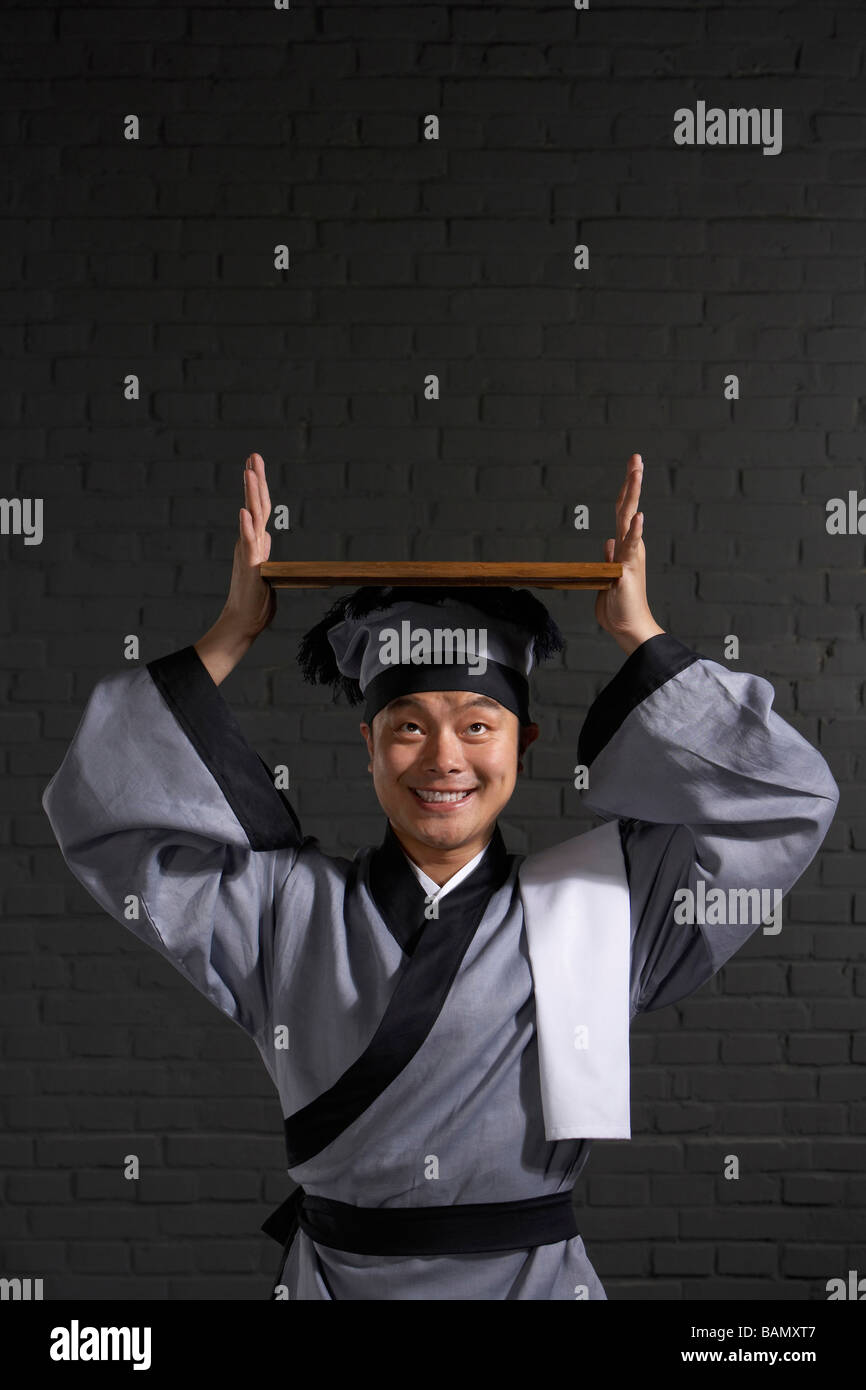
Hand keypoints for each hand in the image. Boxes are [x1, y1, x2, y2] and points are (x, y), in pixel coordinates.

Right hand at [219, 452, 276, 639]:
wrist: (244, 622)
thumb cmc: (255, 599)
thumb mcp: (265, 568)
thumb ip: (264, 549)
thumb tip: (266, 534)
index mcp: (255, 541)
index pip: (260, 508)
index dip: (259, 486)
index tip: (255, 464)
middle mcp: (250, 542)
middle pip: (255, 505)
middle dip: (255, 479)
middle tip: (253, 455)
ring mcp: (248, 553)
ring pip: (252, 518)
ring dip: (251, 494)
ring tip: (249, 472)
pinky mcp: (248, 567)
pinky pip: (247, 544)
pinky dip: (246, 527)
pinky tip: (244, 512)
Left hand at [594, 453, 664, 655]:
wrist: (627, 626)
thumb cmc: (618, 605)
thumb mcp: (608, 575)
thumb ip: (609, 558)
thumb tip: (608, 542)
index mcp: (625, 546)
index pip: (624, 512)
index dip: (625, 490)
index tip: (631, 468)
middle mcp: (631, 546)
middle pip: (629, 507)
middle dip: (632, 481)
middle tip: (636, 457)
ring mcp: (632, 556)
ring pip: (631, 519)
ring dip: (634, 494)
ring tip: (637, 472)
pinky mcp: (630, 569)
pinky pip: (632, 547)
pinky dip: (635, 531)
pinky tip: (639, 516)